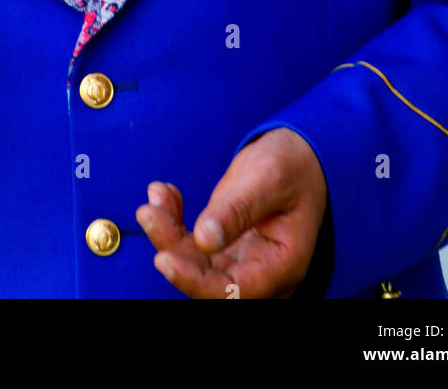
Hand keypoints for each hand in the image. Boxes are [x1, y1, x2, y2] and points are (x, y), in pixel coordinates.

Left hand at [135, 127, 327, 298]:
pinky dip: (173, 220)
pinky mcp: (223, 248)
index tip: (164, 258)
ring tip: (157, 194)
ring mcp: (239, 262)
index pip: (234, 290)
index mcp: (282, 264)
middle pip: (206, 279)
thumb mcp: (268, 180)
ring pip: (193, 262)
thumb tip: (204, 240)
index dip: (195, 281)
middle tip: (149, 211)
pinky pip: (190, 244)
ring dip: (168, 231)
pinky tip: (164, 192)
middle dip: (172, 247)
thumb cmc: (291, 166)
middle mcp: (260, 272)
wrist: (298, 157)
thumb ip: (238, 210)